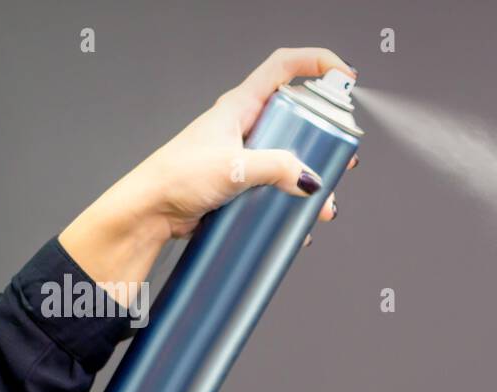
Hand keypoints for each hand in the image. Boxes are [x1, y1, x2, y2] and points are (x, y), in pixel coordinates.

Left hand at [60, 47, 357, 291]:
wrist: (151, 211)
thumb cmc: (178, 177)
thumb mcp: (233, 168)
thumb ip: (276, 169)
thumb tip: (310, 179)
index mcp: (241, 106)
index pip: (284, 67)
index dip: (318, 63)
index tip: (345, 78)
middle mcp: (246, 126)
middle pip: (298, 118)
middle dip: (326, 138)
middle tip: (343, 157)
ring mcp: (246, 154)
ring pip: (292, 158)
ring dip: (312, 181)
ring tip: (322, 206)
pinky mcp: (243, 182)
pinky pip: (278, 186)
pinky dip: (293, 204)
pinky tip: (300, 223)